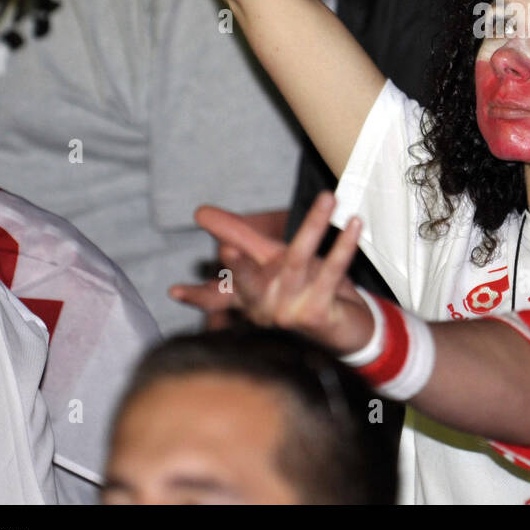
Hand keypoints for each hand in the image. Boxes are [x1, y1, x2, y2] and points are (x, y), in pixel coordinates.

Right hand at [192, 191, 374, 354]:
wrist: (347, 332)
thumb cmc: (304, 290)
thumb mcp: (271, 260)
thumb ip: (240, 236)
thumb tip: (200, 212)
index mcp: (249, 298)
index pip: (216, 297)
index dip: (196, 294)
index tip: (174, 292)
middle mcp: (265, 309)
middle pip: (249, 285)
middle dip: (239, 269)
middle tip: (228, 251)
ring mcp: (291, 313)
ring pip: (297, 262)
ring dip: (313, 227)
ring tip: (327, 197)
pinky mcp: (320, 313)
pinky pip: (333, 271)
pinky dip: (345, 245)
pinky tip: (354, 224)